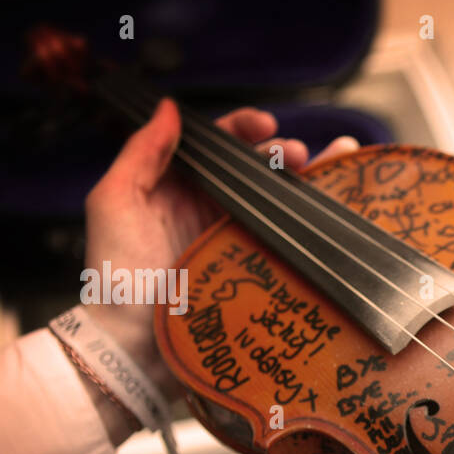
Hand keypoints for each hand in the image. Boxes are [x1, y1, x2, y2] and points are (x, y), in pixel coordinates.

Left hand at [79, 98, 359, 441]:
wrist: (135, 346)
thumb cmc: (116, 276)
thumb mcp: (114, 202)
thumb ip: (142, 153)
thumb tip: (170, 107)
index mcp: (180, 187)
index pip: (218, 146)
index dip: (243, 129)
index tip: (266, 125)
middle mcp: (212, 210)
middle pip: (257, 171)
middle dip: (283, 153)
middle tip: (300, 155)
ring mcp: (238, 243)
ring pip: (280, 203)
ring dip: (311, 179)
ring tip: (337, 162)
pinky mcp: (258, 274)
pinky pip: (291, 243)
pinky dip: (317, 225)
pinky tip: (339, 207)